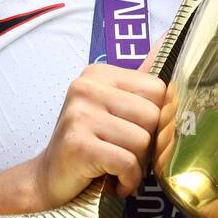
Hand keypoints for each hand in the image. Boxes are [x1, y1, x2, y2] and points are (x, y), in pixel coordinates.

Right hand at [30, 33, 167, 209]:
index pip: (158, 89)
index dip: (156, 118)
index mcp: (99, 73)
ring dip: (137, 165)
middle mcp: (86, 88)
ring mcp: (80, 115)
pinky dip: (128, 180)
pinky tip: (114, 181)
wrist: (48, 178)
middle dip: (147, 144)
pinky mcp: (78, 145)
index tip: (137, 131)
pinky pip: (127, 163)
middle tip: (126, 153)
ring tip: (117, 167)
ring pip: (142, 141)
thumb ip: (140, 77)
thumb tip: (168, 37)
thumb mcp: (113, 104)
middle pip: (153, 116)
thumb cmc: (88, 142)